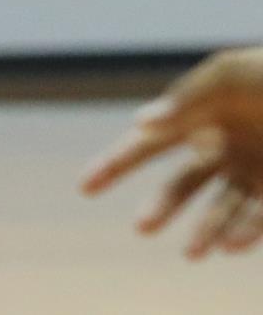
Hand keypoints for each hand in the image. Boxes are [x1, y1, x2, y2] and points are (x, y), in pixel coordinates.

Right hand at [82, 46, 262, 257]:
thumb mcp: (225, 76)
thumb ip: (184, 100)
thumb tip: (140, 125)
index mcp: (197, 119)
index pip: (147, 146)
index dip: (115, 165)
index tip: (84, 187)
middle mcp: (222, 150)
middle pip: (181, 185)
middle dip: (162, 208)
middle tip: (142, 228)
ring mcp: (252, 172)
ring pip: (221, 211)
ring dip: (205, 232)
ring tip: (193, 252)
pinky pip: (260, 218)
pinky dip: (246, 234)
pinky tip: (231, 245)